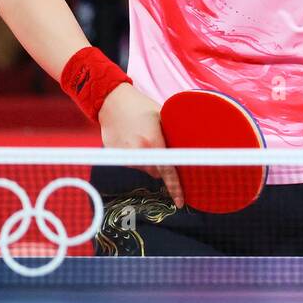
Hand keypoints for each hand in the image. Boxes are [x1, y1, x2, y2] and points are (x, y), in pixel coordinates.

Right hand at [98, 83, 185, 207]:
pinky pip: (131, 163)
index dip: (175, 187)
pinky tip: (132, 140)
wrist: (112, 101)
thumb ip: (173, 136)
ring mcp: (124, 155)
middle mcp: (138, 151)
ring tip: (143, 138)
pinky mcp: (114, 156)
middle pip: (156, 171)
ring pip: (144, 168)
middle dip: (161, 165)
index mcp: (153, 142)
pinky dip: (135, 156)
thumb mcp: (163, 117)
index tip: (180, 201)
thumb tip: (190, 151)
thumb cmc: (141, 107)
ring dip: (148, 160)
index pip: (168, 171)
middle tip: (158, 146)